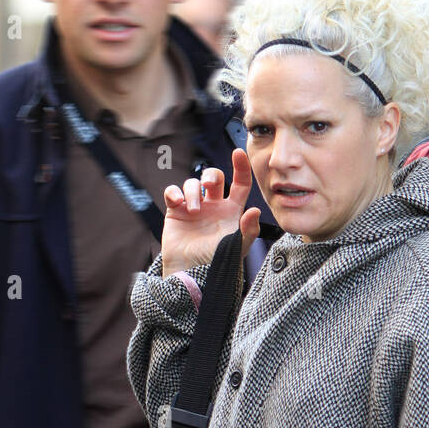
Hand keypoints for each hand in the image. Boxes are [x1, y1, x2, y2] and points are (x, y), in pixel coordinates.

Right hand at [161, 146, 261, 274]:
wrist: (190, 275)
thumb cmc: (216, 263)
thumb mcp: (237, 248)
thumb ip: (248, 231)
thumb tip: (256, 211)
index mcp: (232, 211)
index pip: (240, 184)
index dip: (241, 167)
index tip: (238, 152)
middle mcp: (214, 206)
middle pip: (214, 177)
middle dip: (211, 176)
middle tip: (209, 188)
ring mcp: (194, 208)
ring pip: (193, 183)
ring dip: (193, 192)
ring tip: (193, 211)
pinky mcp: (175, 211)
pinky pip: (173, 191)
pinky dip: (174, 193)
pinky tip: (178, 203)